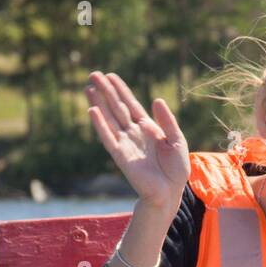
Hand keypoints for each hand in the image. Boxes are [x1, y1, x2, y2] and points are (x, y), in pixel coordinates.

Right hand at [85, 71, 189, 206]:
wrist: (170, 191)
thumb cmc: (176, 168)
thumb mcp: (177, 140)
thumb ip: (167, 121)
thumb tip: (156, 100)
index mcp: (147, 127)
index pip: (131, 104)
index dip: (120, 90)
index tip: (110, 75)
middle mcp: (133, 133)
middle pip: (117, 107)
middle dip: (106, 91)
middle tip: (93, 74)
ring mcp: (126, 144)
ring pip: (109, 119)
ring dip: (99, 104)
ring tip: (88, 88)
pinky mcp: (121, 156)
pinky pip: (108, 138)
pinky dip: (100, 125)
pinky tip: (92, 111)